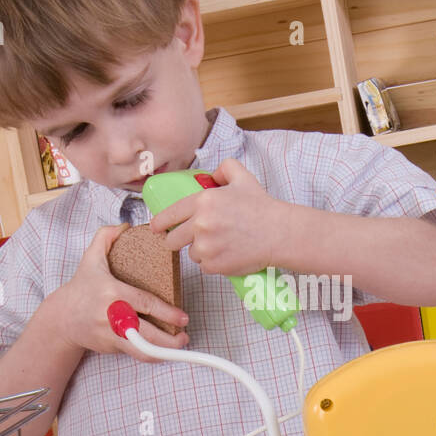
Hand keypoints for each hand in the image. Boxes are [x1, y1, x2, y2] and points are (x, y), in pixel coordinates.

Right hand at [46, 223, 189, 362]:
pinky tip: (165, 351)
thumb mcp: (90, 258)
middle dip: (168, 339)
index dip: (166, 312)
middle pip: (144, 332)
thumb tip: (126, 226)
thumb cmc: (82, 288)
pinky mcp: (110, 347)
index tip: (183, 317)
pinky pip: (134, 353)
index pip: (144, 304)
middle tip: (185, 335)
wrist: (62, 319)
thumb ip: (105, 237)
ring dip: (162, 352)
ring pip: (139, 349)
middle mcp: (111, 316)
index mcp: (112, 293)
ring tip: (179, 346)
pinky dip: (150, 354)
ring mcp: (110, 334)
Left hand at [149, 158, 283, 275]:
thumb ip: (223, 169)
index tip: (156, 227)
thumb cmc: (262, 208)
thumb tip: (209, 177)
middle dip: (177, 239)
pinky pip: (204, 266)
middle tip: (188, 238)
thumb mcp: (242, 177)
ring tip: (221, 243)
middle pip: (172, 240)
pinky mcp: (214, 265)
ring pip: (190, 253)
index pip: (169, 215)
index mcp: (203, 202)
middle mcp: (200, 225)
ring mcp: (206, 247)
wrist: (279, 234)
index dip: (159, 223)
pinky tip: (228, 253)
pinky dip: (213, 262)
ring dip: (200, 250)